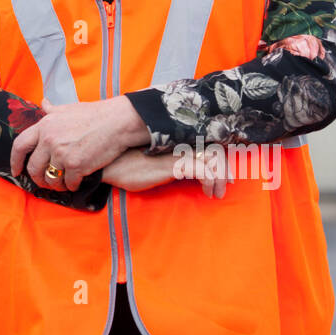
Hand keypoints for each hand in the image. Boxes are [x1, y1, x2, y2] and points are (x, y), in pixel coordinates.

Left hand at [8, 95, 146, 191]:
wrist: (116, 121)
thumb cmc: (94, 114)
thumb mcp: (68, 108)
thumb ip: (52, 110)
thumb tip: (43, 103)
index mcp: (44, 125)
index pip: (20, 146)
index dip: (15, 161)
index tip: (17, 171)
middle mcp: (49, 140)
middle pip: (34, 167)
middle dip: (37, 179)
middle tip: (44, 182)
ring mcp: (62, 153)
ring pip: (51, 178)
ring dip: (55, 185)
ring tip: (62, 183)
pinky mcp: (76, 165)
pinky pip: (69, 183)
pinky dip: (72, 186)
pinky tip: (76, 182)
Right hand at [103, 146, 232, 197]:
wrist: (111, 166)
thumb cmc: (130, 164)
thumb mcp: (155, 161)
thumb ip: (170, 159)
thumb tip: (187, 168)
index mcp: (176, 141)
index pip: (207, 142)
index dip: (220, 157)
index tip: (224, 175)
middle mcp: (180, 143)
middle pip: (215, 149)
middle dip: (225, 169)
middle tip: (225, 186)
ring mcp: (177, 153)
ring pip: (213, 159)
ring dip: (219, 178)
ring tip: (216, 193)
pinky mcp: (173, 165)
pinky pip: (202, 170)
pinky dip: (210, 181)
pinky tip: (206, 192)